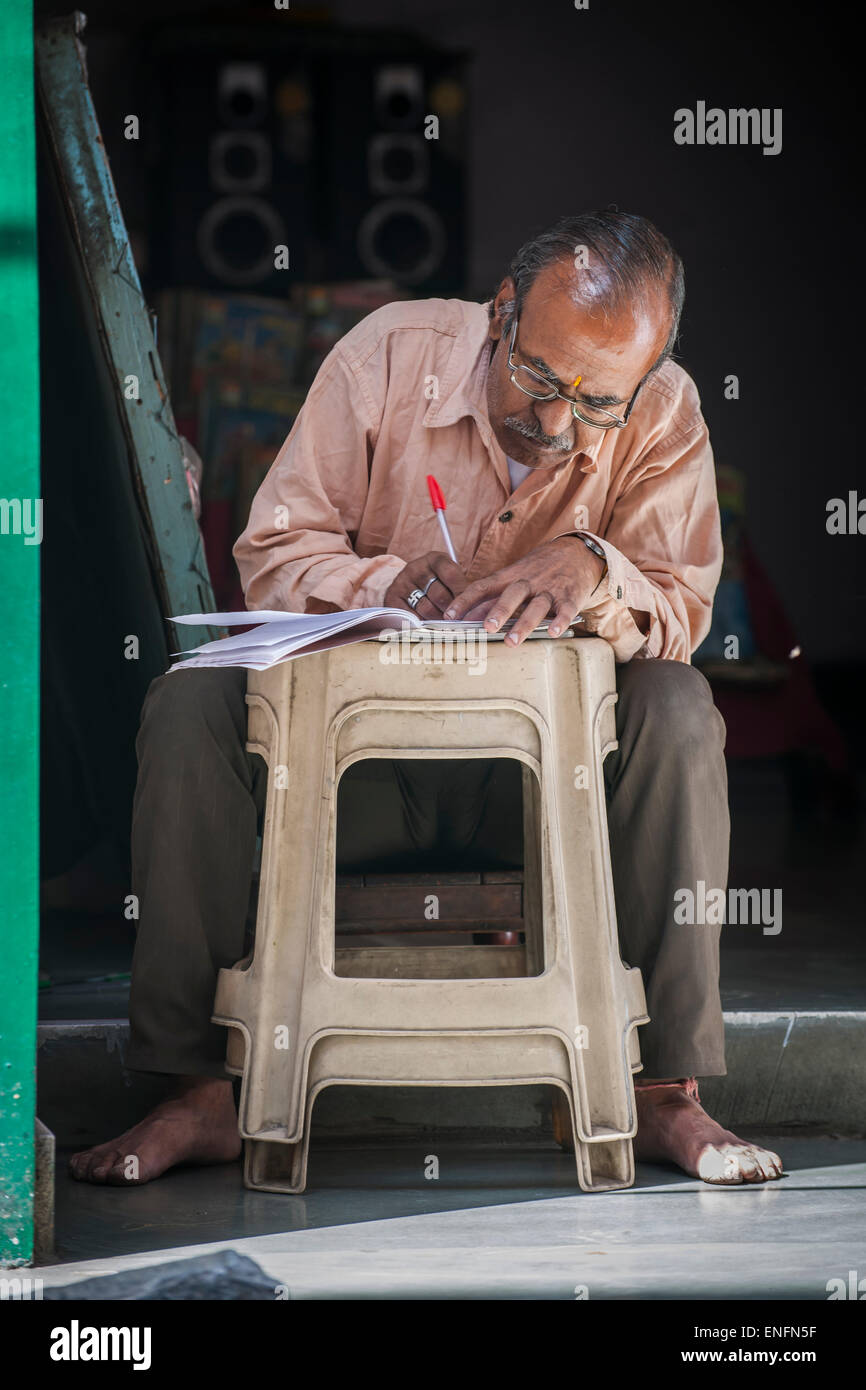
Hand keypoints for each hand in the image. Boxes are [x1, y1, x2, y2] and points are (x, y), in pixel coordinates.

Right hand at [384, 550, 467, 619]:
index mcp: (434, 558)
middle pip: (440, 595)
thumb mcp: (448, 577)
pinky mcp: (392, 596)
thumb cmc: (435, 582)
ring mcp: (402, 581)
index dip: (462, 594)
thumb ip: (460, 588)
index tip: (468, 607)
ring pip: (427, 608)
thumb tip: (473, 610)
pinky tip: (427, 625)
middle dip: (451, 611)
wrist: (407, 583)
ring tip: (444, 624)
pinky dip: (421, 623)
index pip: (451, 575)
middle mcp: (416, 567)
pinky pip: (411, 616)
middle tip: (457, 621)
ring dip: (438, 620)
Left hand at [443, 535, 605, 644]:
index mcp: (510, 576)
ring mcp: (549, 590)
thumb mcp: (514, 577)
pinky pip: (565, 610)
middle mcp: (528, 582)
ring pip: (536, 606)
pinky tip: (553, 632)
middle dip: (498, 611)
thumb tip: (466, 619)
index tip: (449, 616)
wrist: (577, 554)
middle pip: (512, 594)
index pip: (483, 586)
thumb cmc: (539, 570)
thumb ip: (492, 598)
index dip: (465, 600)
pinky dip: (560, 621)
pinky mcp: (570, 597)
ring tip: (512, 641)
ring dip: (523, 623)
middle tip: (486, 627)